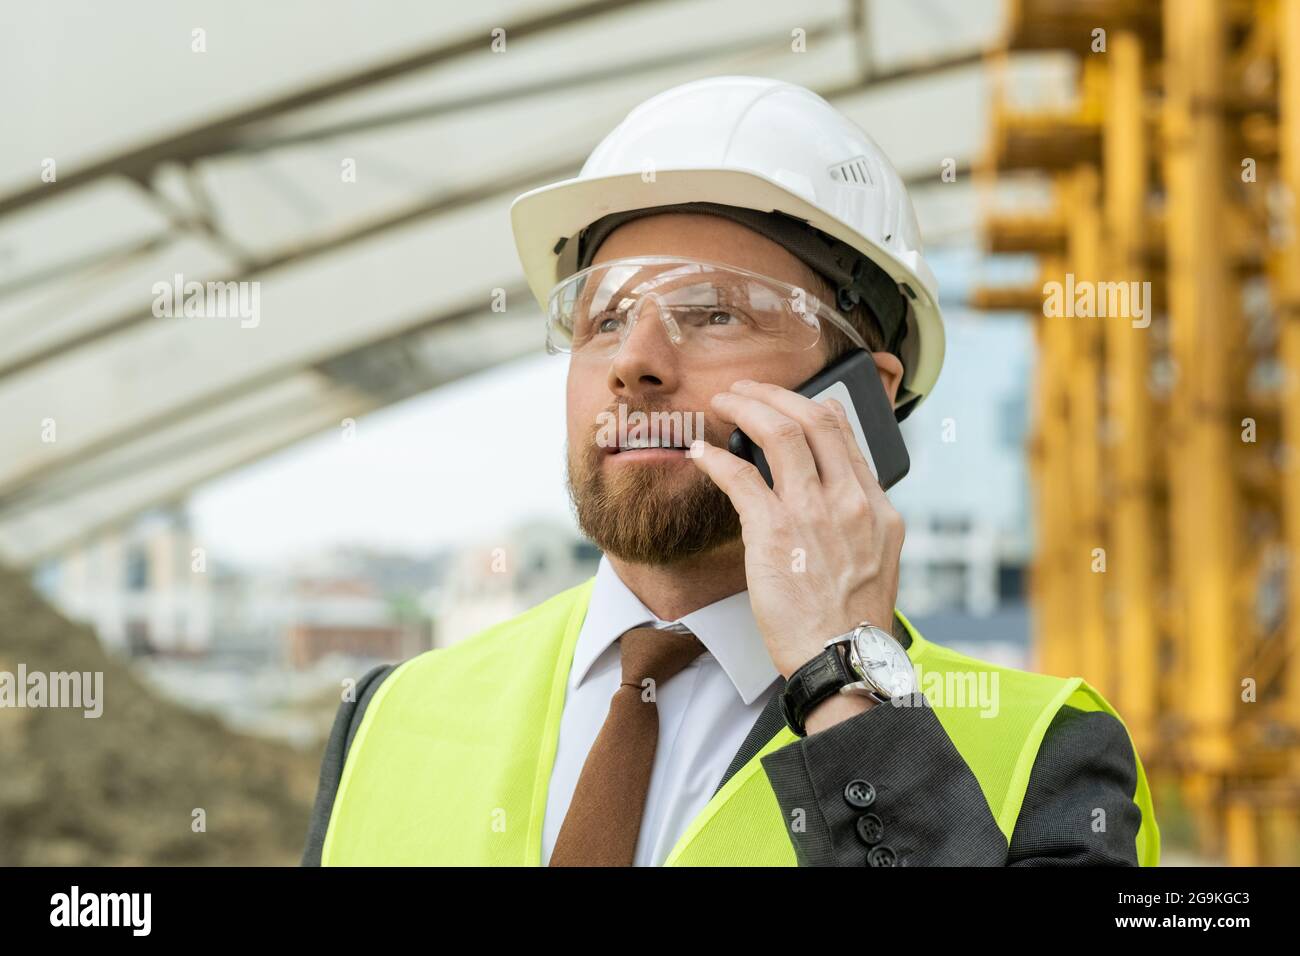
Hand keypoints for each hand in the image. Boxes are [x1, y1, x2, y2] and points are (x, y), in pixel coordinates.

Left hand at [689, 380, 904, 695]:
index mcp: (877, 507)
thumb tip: (833, 488)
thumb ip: (857, 519)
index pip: (847, 436)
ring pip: (779, 432)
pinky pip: (740, 476)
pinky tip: (702, 453)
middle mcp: (850, 501)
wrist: (842, 660)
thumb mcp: (876, 560)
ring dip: (745, 406)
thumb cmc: (850, 621)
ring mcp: (813, 513)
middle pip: (814, 419)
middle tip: (747, 388)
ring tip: (723, 401)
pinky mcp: (775, 532)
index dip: (814, 407)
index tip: (792, 400)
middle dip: (775, 393)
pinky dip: (716, 458)